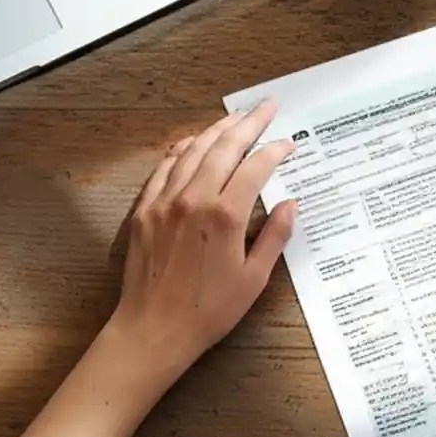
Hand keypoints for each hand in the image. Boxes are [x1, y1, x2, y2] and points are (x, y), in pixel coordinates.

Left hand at [112, 101, 297, 360]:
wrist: (153, 329)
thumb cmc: (209, 310)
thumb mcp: (254, 278)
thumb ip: (274, 236)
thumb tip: (290, 203)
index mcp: (225, 215)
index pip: (256, 167)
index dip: (274, 151)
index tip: (288, 143)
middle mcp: (194, 199)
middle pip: (225, 147)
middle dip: (249, 123)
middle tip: (266, 106)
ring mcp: (165, 201)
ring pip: (193, 150)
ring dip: (217, 130)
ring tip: (235, 117)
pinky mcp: (145, 209)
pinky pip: (164, 167)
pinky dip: (182, 149)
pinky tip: (193, 141)